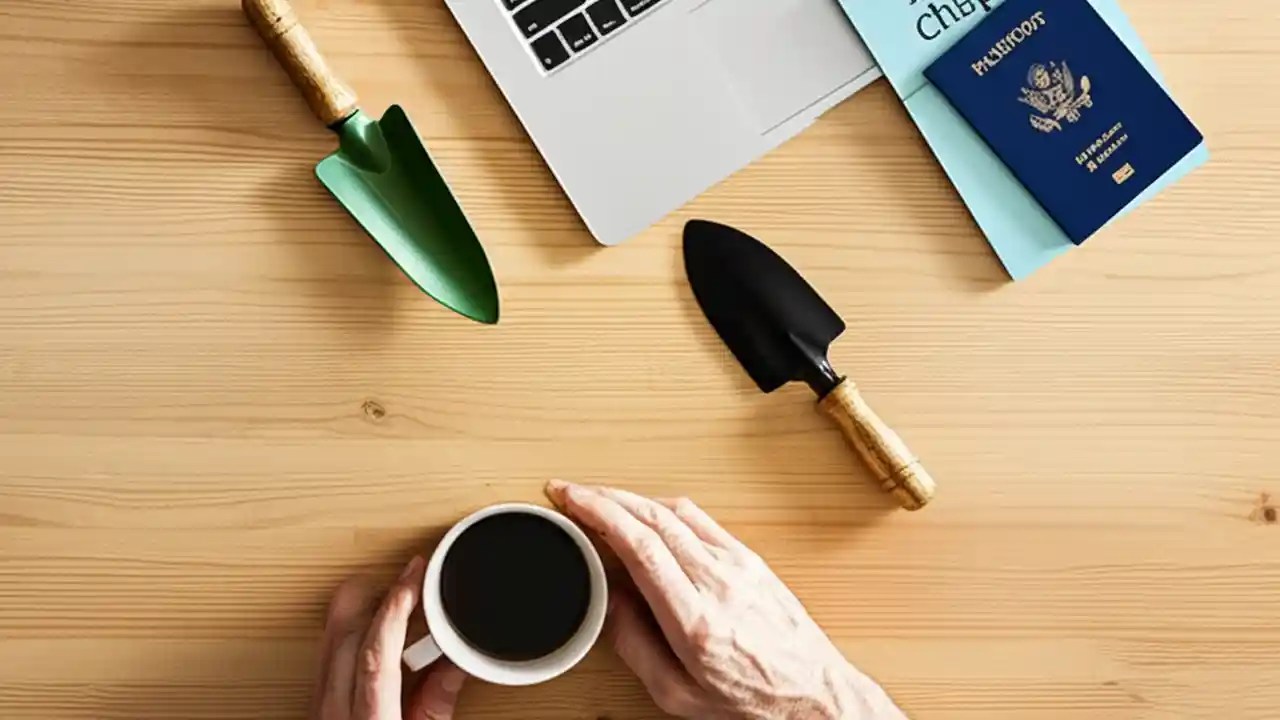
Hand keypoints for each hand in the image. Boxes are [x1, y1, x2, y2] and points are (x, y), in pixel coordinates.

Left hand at [311, 557, 466, 719]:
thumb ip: (437, 701)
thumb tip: (457, 662)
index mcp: (368, 718)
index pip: (376, 651)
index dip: (397, 606)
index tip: (415, 574)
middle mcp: (334, 707)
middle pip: (345, 627)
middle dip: (379, 592)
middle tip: (411, 576)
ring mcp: (319, 701)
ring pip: (332, 632)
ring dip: (364, 606)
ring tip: (397, 596)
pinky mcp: (315, 699)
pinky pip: (326, 648)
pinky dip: (352, 626)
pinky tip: (376, 626)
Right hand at [547, 481, 905, 719]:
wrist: (813, 693)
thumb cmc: (751, 699)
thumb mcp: (677, 695)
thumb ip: (635, 646)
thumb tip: (610, 602)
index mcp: (695, 619)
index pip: (641, 546)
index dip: (600, 513)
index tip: (571, 499)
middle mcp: (718, 582)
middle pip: (653, 517)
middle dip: (604, 496)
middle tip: (570, 492)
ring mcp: (738, 564)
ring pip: (675, 511)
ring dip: (632, 498)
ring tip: (601, 501)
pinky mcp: (750, 558)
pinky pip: (700, 519)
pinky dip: (664, 507)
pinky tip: (646, 512)